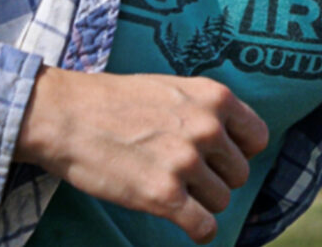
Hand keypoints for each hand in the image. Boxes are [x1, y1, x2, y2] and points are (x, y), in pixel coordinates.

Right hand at [14, 66, 268, 243]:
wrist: (64, 115)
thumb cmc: (114, 101)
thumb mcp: (173, 89)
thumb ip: (206, 110)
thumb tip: (230, 137)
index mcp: (215, 99)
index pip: (257, 139)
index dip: (239, 152)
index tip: (218, 159)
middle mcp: (207, 129)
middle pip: (239, 174)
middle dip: (217, 179)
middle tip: (187, 177)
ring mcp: (186, 163)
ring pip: (221, 200)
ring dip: (202, 203)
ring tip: (174, 193)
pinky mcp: (163, 196)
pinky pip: (203, 226)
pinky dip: (200, 231)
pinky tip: (192, 228)